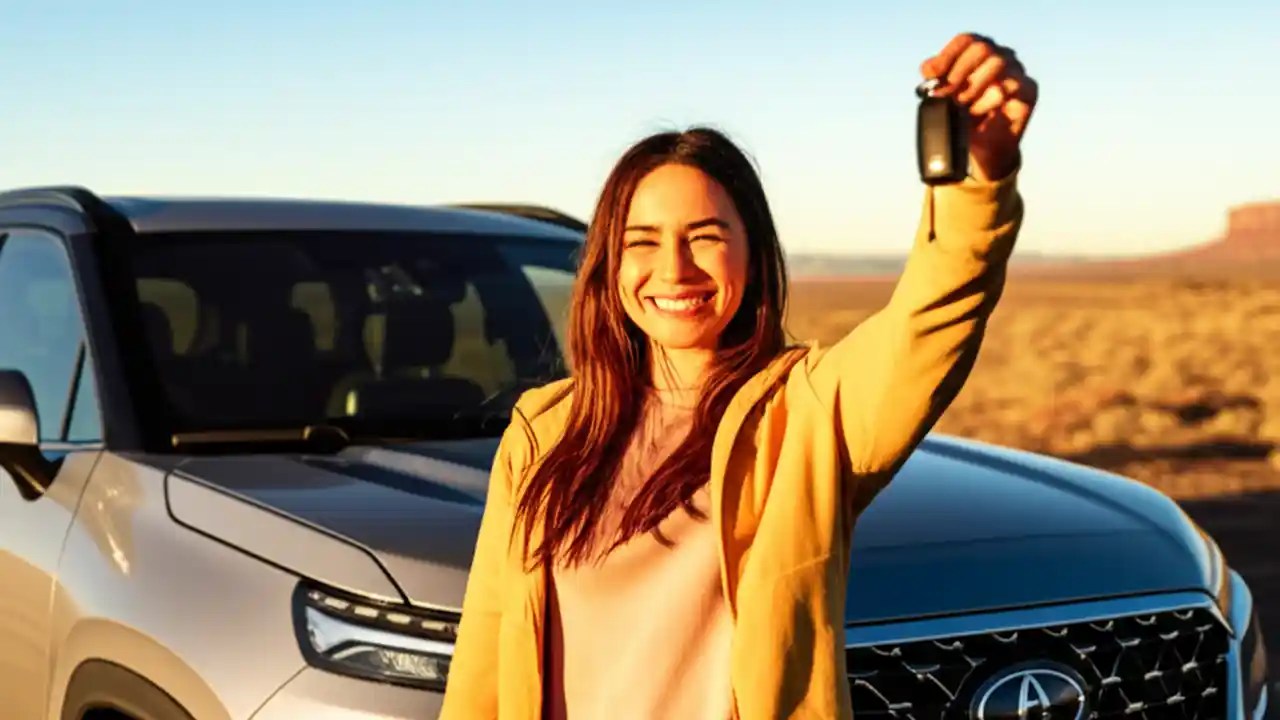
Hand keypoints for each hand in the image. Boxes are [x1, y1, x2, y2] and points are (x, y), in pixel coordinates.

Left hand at [921, 33, 1038, 181]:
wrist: (982, 147)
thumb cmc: (962, 116)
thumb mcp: (942, 98)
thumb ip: (934, 80)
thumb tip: (928, 69)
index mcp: (978, 52)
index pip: (966, 40)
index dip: (947, 55)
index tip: (933, 75)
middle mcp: (1000, 55)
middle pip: (982, 48)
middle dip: (960, 72)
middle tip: (947, 95)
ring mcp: (1017, 70)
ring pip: (998, 64)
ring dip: (974, 87)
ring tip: (962, 107)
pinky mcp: (1029, 89)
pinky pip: (1012, 86)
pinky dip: (989, 101)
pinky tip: (977, 113)